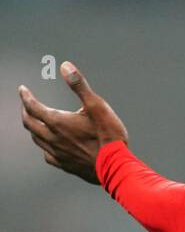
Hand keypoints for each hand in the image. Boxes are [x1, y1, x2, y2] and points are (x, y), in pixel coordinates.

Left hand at [19, 62, 128, 184]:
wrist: (114, 166)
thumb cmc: (108, 135)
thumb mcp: (97, 105)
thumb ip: (79, 85)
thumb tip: (65, 66)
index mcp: (58, 121)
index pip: (33, 107)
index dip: (26, 96)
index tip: (22, 90)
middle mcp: (52, 138)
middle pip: (30, 123)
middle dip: (25, 111)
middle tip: (26, 104)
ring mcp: (57, 153)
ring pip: (36, 139)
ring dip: (32, 128)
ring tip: (35, 122)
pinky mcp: (64, 164)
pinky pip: (47, 154)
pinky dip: (44, 145)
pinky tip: (50, 145)